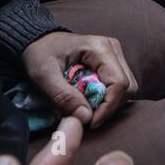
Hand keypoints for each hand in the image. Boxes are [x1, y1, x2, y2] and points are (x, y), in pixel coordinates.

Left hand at [21, 30, 138, 128]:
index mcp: (100, 48)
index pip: (119, 83)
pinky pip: (119, 87)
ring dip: (109, 104)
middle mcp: (113, 49)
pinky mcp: (112, 63)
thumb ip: (63, 96)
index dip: (108, 107)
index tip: (90, 122)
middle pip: (127, 88)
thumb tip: (86, 117)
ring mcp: (115, 55)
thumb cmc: (39, 54)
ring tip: (85, 108)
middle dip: (109, 107)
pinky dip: (107, 99)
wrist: (38, 41)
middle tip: (86, 117)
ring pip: (126, 89)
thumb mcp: (43, 75)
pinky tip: (89, 101)